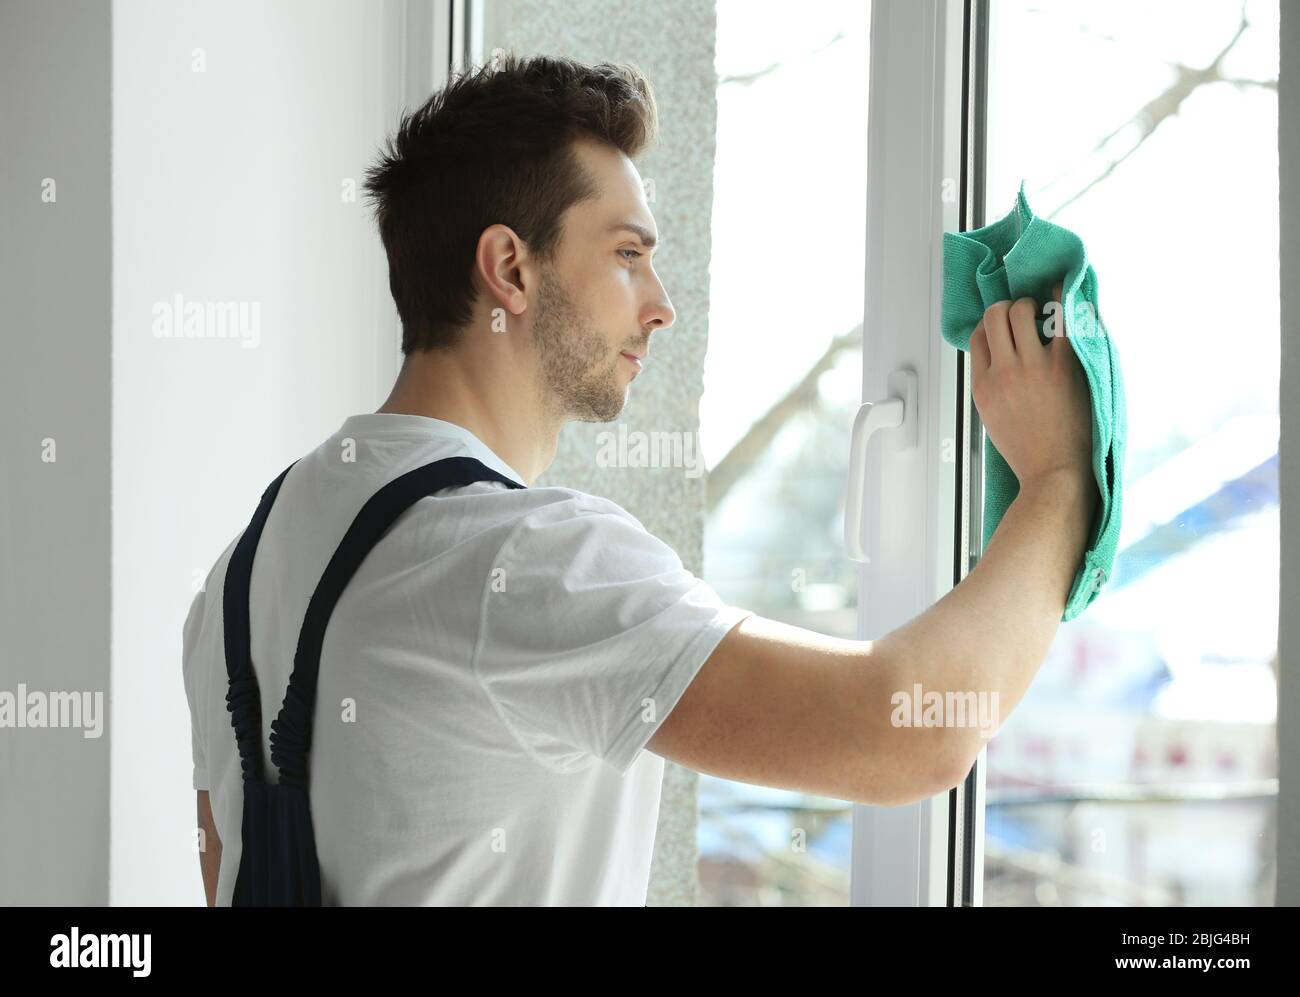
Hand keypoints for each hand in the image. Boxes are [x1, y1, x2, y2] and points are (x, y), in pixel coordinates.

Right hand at [969, 283, 1094, 491]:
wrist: (1054, 471)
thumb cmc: (1027, 449)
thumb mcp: (991, 416)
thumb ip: (990, 383)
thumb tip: (997, 355)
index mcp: (983, 386)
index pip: (977, 335)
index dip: (990, 325)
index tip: (1002, 327)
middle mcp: (1004, 372)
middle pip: (995, 315)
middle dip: (1008, 308)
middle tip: (1022, 315)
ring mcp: (1034, 367)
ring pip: (1022, 310)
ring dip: (1032, 305)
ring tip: (1043, 314)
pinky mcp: (1064, 366)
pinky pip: (1061, 321)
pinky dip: (1062, 303)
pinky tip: (1065, 297)